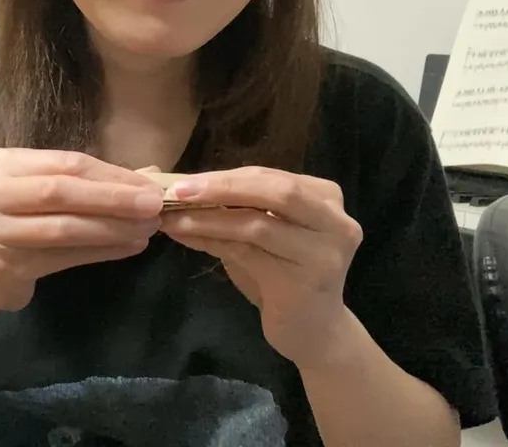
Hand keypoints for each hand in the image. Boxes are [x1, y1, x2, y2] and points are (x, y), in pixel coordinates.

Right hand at [0, 148, 163, 311]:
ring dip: (112, 228)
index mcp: (3, 163)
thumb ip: (89, 181)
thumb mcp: (44, 190)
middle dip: (114, 198)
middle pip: (62, 192)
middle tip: (155, 205)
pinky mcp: (8, 264)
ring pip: (64, 227)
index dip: (111, 174)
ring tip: (147, 229)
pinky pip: (65, 256)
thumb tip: (152, 175)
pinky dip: (102, 251)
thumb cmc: (20, 220)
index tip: (149, 184)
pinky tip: (129, 248)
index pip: (66, 164)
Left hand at [156, 166, 361, 367]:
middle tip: (176, 191)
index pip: (268, 176)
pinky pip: (249, 254)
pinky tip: (185, 239)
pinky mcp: (307, 281)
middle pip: (274, 190)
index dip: (223, 176)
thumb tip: (182, 188)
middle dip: (221, 188)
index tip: (181, 179)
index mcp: (325, 196)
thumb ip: (235, 209)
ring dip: (208, 219)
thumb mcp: (260, 234)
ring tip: (172, 218)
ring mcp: (325, 251)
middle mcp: (335, 220)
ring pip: (257, 224)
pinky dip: (212, 242)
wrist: (313, 332)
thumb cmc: (283, 277)